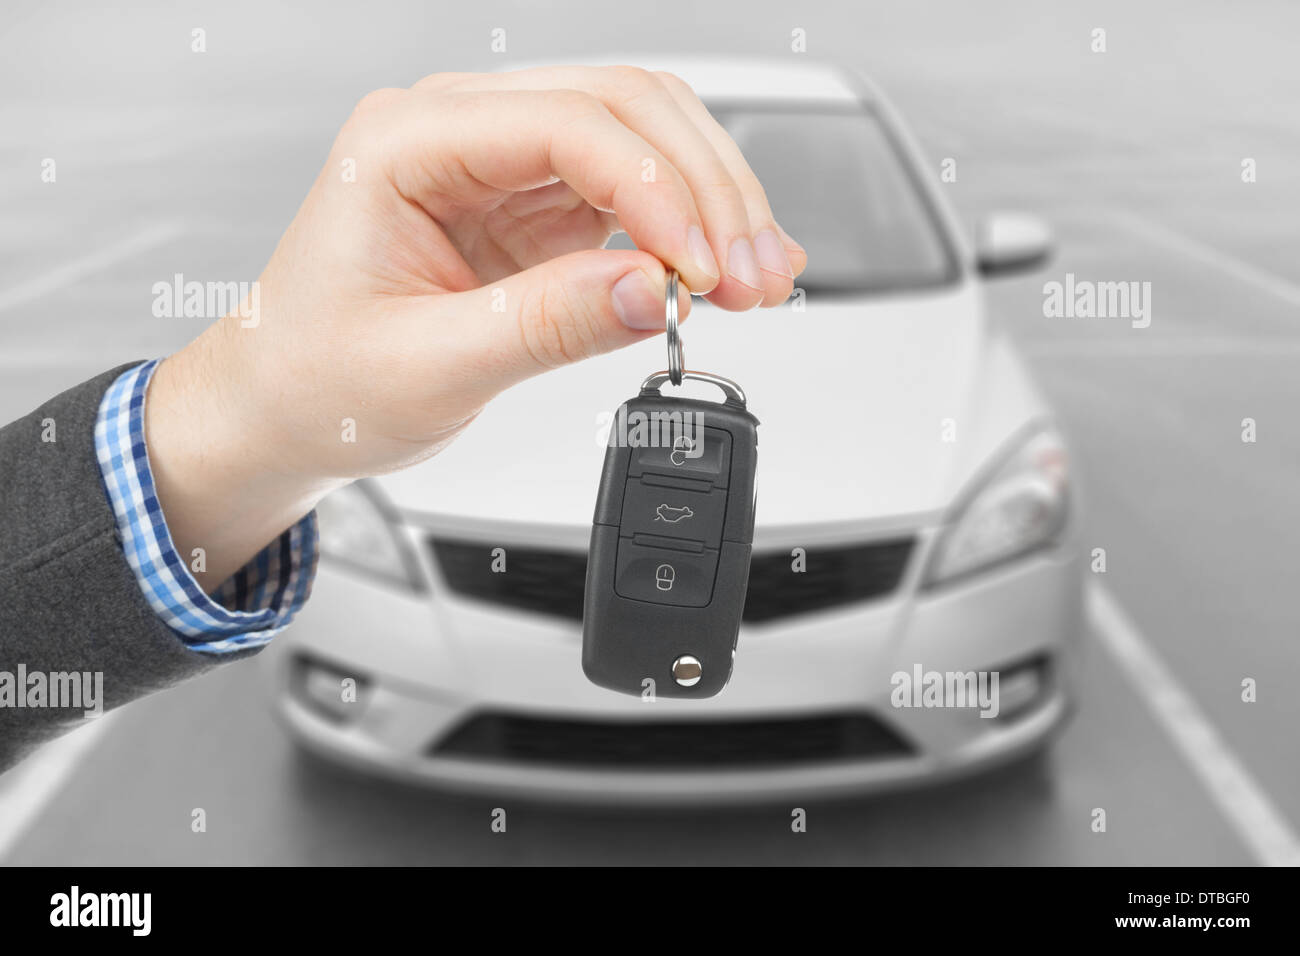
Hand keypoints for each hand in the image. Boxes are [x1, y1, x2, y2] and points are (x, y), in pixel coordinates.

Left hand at [146, 66, 805, 587]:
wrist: (284, 408)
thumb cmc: (317, 379)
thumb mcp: (427, 367)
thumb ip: (543, 324)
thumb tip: (651, 290)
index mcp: (407, 142)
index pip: (565, 124)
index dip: (654, 192)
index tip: (700, 270)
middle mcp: (460, 132)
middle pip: (624, 107)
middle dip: (705, 190)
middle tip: (752, 277)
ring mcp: (505, 165)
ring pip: (645, 138)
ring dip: (713, 202)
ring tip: (759, 278)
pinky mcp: (536, 208)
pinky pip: (634, 192)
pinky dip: (690, 228)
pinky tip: (727, 269)